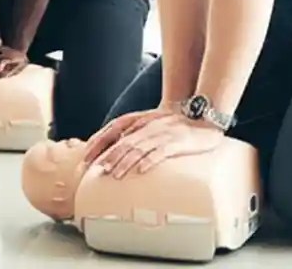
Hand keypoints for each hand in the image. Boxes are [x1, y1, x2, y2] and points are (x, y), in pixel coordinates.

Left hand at [88, 111, 224, 178]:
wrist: (204, 118)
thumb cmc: (174, 125)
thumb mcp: (151, 124)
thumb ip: (133, 134)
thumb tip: (112, 150)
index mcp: (140, 119)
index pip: (113, 129)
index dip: (99, 143)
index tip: (87, 159)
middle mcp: (149, 125)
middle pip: (124, 141)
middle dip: (108, 156)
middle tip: (97, 171)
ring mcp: (162, 133)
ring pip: (139, 148)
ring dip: (124, 162)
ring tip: (114, 174)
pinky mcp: (177, 142)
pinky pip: (161, 152)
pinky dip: (150, 161)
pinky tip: (140, 171)